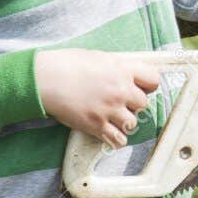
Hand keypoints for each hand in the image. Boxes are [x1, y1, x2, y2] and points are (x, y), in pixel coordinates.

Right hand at [34, 49, 160, 149]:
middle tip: (121, 103)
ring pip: (133, 123)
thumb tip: (126, 72)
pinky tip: (111, 134)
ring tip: (114, 119)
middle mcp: (121, 91)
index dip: (148, 86)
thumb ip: (117, 67)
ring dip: (125, 122)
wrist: (44, 79)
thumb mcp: (98, 57)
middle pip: (143, 104)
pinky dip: (117, 140)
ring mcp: (110, 110)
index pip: (153, 80)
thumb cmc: (66, 64)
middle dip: (133, 104)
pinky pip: (118, 140)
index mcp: (123, 70)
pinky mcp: (96, 125)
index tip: (141, 88)